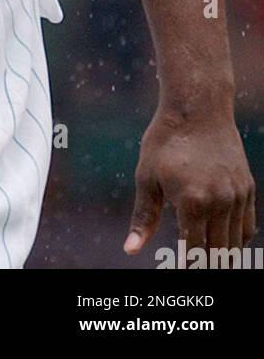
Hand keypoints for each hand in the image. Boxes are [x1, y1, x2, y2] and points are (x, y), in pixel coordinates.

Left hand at [125, 102, 255, 258]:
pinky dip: (236, 240)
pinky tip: (221, 241)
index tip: (176, 272)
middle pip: (218, 254)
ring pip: (235, 244)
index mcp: (193, 202)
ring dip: (221, 256)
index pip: (194, 253)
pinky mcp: (247, 188)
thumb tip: (130, 250)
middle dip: (205, 266)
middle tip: (191, 267)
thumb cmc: (166, 140)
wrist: (198, 107)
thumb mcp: (146, 176)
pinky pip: (246, 227)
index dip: (186, 268)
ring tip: (206, 261)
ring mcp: (237, 196)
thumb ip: (142, 217)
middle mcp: (220, 203)